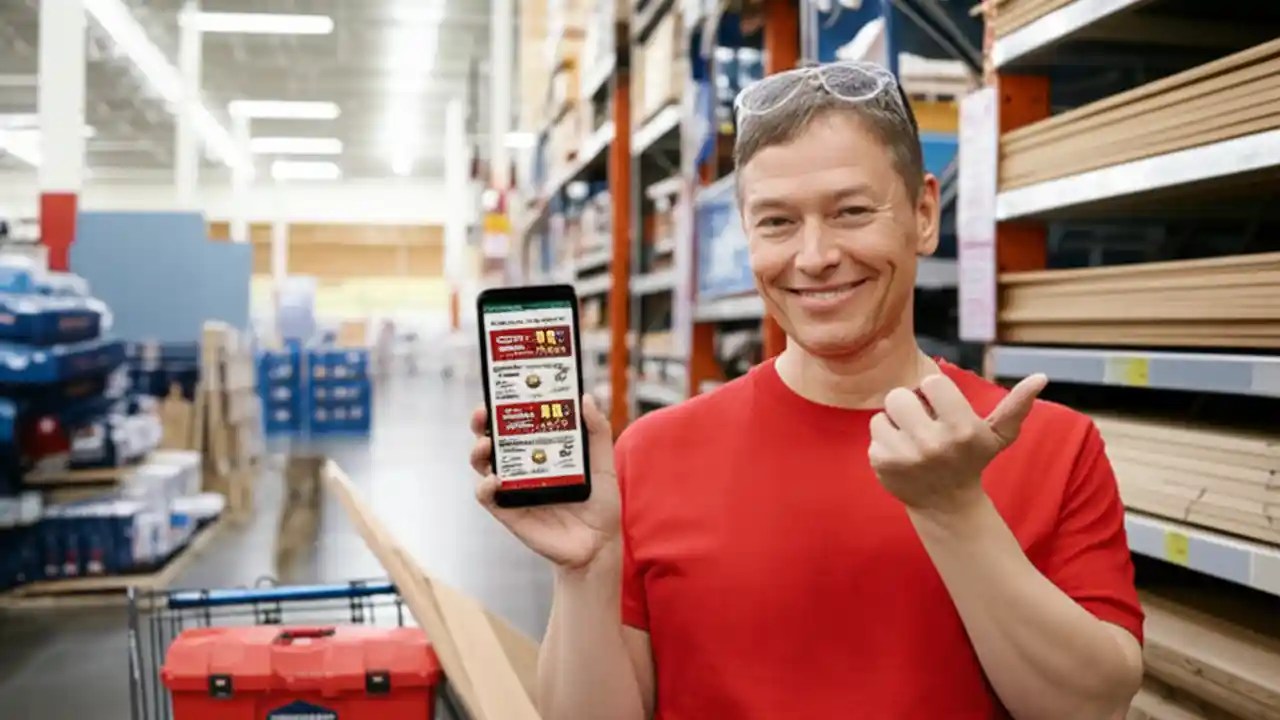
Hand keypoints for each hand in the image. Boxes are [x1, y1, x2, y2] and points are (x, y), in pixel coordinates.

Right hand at [469, 395, 620, 569]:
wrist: (599, 544)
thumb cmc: (600, 502)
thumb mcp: (603, 463)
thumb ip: (597, 432)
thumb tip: (586, 398)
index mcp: (541, 449)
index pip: (517, 420)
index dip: (505, 404)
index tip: (502, 386)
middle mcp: (522, 465)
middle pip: (492, 437)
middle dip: (481, 421)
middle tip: (483, 412)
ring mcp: (512, 488)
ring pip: (483, 464)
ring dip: (478, 450)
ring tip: (486, 443)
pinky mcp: (508, 512)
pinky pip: (487, 496)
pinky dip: (485, 486)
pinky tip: (495, 478)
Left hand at [868, 373, 1047, 514]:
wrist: (946, 504)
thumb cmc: (972, 460)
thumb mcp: (997, 436)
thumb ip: (1016, 406)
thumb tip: (1041, 376)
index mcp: (962, 428)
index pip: (931, 382)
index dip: (935, 393)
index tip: (943, 410)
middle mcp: (933, 442)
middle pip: (898, 395)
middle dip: (909, 407)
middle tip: (922, 424)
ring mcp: (905, 455)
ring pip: (882, 415)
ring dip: (895, 424)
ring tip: (912, 439)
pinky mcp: (884, 464)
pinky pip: (874, 434)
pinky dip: (885, 442)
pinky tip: (902, 456)